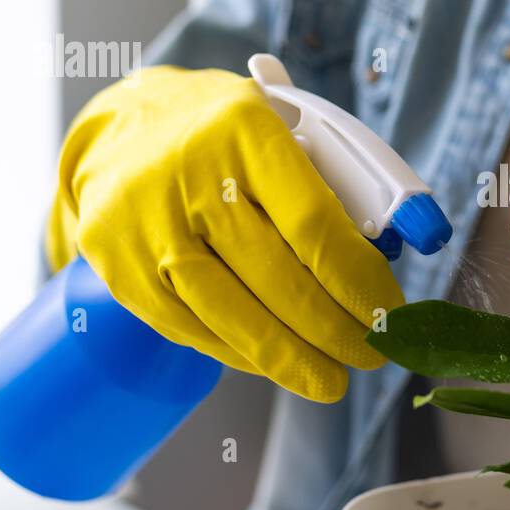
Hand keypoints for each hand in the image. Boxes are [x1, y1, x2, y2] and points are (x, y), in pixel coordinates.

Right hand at [46, 66, 402, 400]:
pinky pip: (194, 330)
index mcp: (245, 132)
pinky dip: (242, 354)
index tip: (388, 312)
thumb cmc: (229, 137)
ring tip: (331, 379)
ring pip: (233, 315)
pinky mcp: (122, 271)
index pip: (315, 226)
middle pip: (279, 280)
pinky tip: (277, 362)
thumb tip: (383, 261)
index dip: (358, 282)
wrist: (123, 130)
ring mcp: (149, 229)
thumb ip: (336, 186)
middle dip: (335, 330)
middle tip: (372, 354)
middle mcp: (191, 178)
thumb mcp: (285, 130)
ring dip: (292, 359)